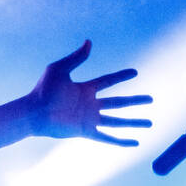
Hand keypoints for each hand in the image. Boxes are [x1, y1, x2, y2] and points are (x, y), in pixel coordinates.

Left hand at [26, 40, 151, 145]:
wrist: (34, 112)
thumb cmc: (43, 90)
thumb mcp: (60, 69)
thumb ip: (76, 58)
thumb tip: (89, 42)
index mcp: (84, 89)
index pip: (108, 81)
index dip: (121, 76)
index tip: (135, 72)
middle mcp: (89, 104)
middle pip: (118, 102)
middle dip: (135, 101)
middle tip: (151, 99)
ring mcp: (89, 119)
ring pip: (117, 121)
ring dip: (134, 122)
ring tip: (150, 122)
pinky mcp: (85, 131)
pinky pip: (107, 138)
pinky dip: (121, 141)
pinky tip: (135, 143)